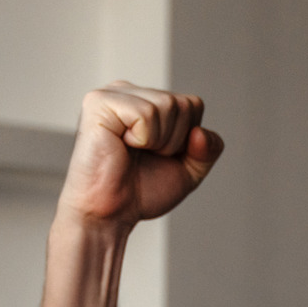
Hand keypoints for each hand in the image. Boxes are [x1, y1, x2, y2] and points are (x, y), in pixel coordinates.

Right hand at [58, 82, 223, 228]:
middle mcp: (128, 92)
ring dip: (158, 141)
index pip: (193, 104)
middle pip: (183, 104)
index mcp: (146, 101)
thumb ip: (207, 150)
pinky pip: (146, 114)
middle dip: (173, 141)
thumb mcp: (188, 171)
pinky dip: (142, 139)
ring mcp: (112, 94)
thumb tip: (199, 133)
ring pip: (167, 106)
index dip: (186, 139)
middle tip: (143, 157)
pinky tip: (121, 146)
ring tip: (131, 152)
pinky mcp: (99, 103)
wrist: (109, 214)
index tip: (158, 156)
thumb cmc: (138, 191)